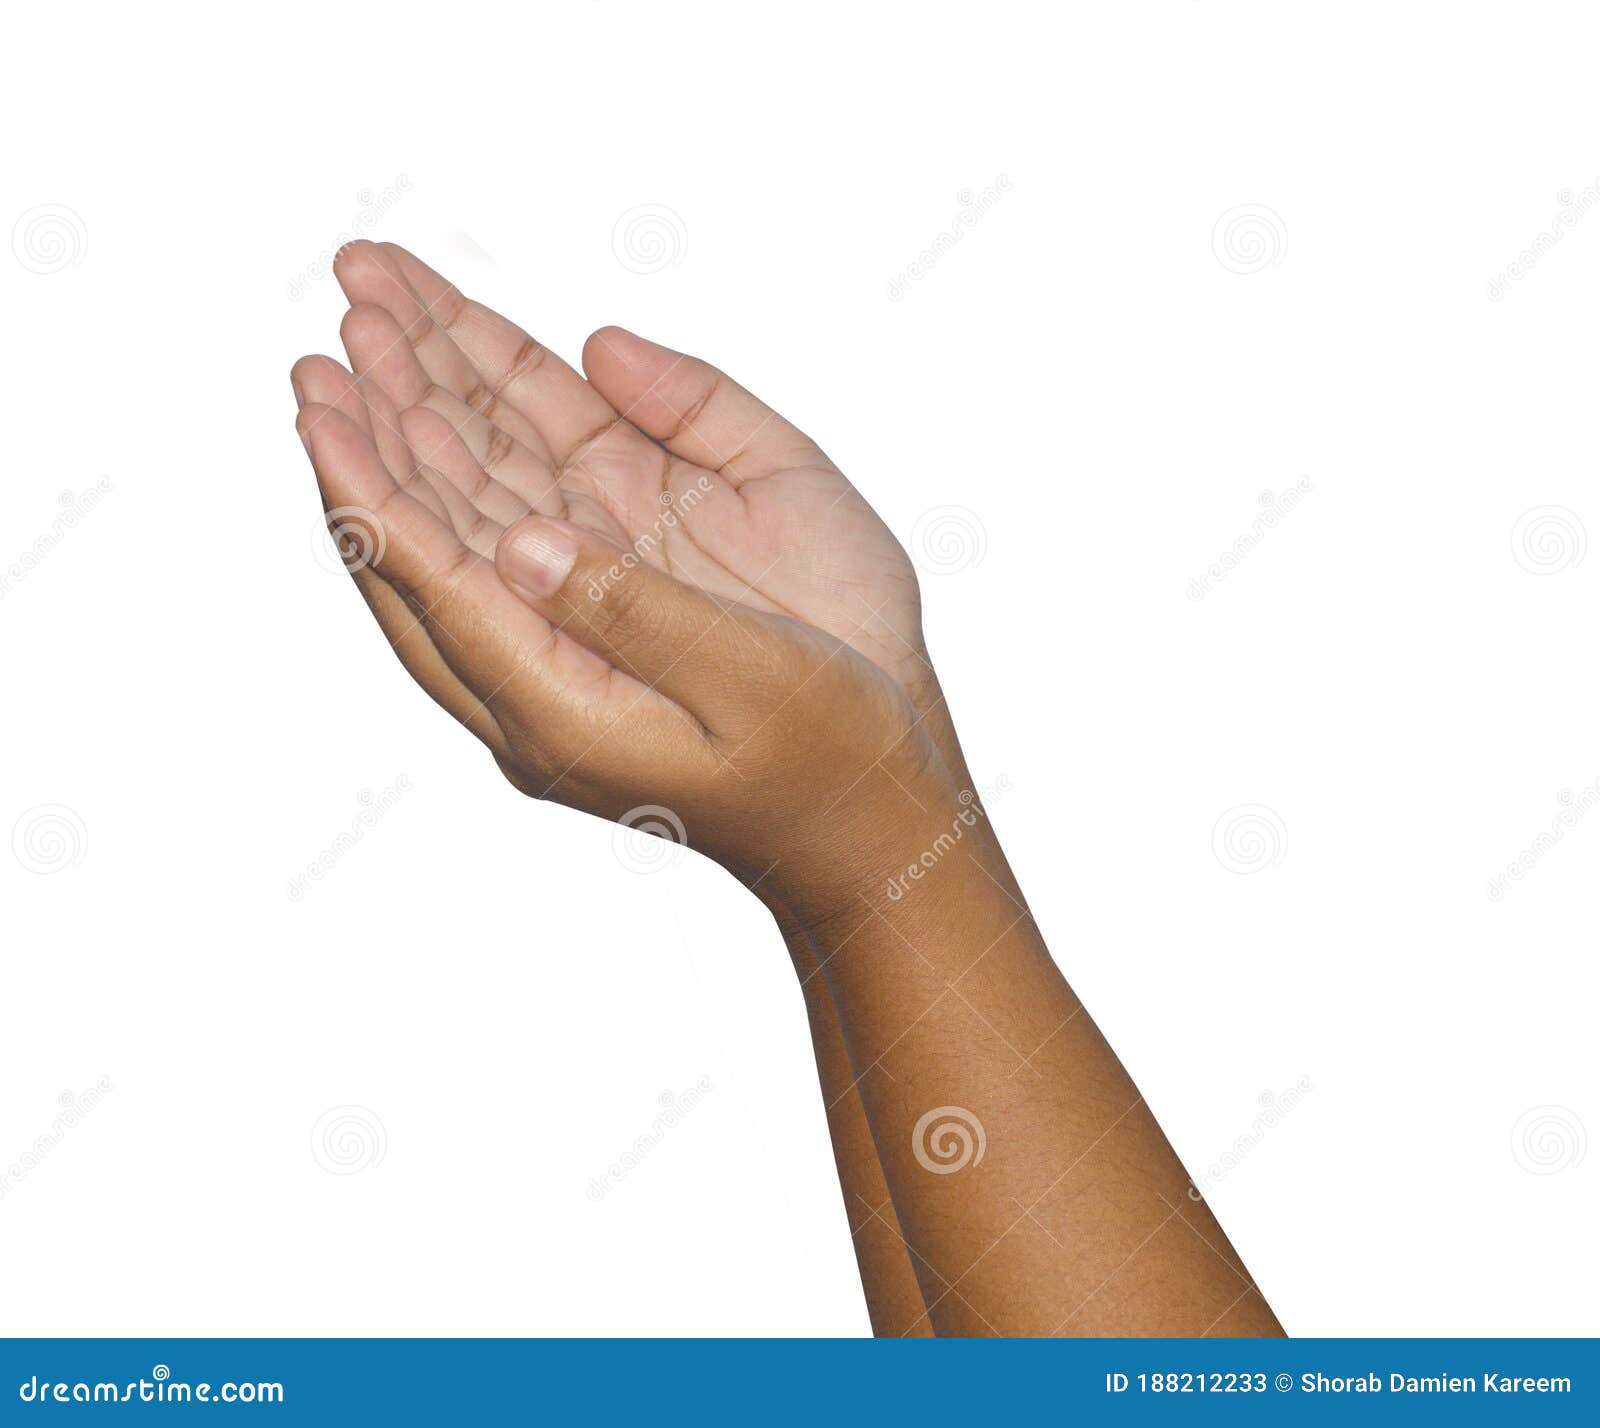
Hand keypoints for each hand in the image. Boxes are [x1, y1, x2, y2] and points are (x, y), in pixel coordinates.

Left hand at [291, 242, 959, 916]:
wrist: (880, 796)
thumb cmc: (832, 754)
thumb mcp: (749, 686)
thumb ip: (635, 612)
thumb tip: (526, 541)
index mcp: (556, 707)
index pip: (435, 582)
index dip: (372, 485)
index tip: (319, 399)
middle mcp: (545, 655)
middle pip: (437, 522)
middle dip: (387, 412)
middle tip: (344, 316)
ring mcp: (583, 607)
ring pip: (481, 492)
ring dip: (431, 397)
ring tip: (377, 302)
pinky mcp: (628, 571)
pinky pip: (548, 477)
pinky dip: (506, 408)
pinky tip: (470, 349)